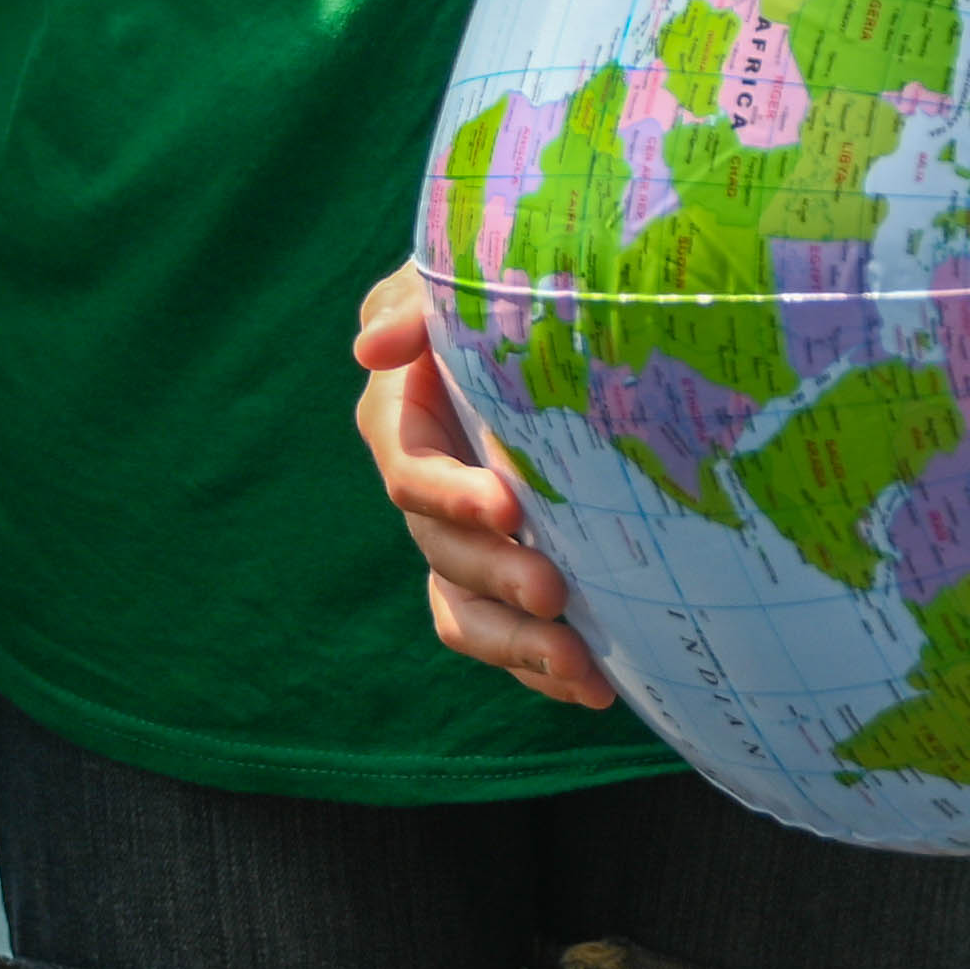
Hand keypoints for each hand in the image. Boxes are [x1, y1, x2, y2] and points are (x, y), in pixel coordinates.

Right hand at [350, 264, 610, 710]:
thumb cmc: (489, 290)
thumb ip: (410, 307)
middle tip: (558, 592)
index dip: (452, 495)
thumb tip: (371, 347)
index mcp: (403, 423)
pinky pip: (502, 634)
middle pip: (445, 554)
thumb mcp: (444, 282)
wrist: (538, 316)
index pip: (413, 473)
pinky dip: (541, 666)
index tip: (508, 507)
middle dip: (499, 578)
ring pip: (468, 612)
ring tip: (583, 669)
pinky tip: (597, 686)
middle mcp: (426, 493)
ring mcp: (460, 541)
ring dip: (520, 647)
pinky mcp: (501, 571)